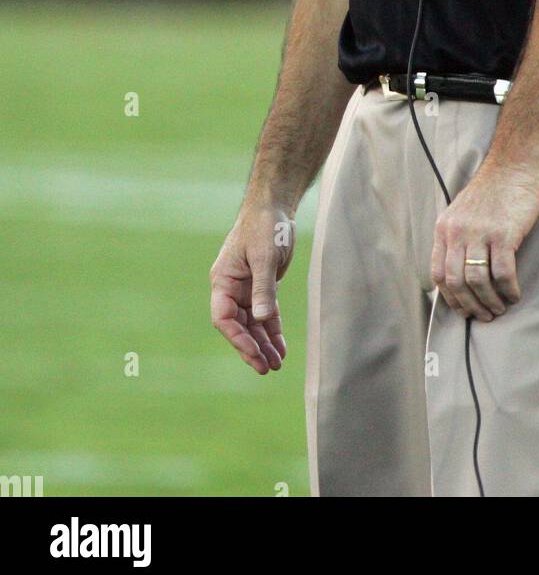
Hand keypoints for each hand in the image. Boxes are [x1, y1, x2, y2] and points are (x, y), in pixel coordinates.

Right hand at [210, 204, 293, 374]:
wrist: (275, 206)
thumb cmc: (264, 226)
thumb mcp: (264, 258)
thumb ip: (263, 289)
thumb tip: (261, 319)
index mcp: (223, 280)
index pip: (225, 318)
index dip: (238, 338)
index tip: (254, 353)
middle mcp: (231, 287)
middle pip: (239, 325)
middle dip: (252, 347)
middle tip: (266, 369)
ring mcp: (246, 287)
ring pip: (253, 323)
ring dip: (263, 343)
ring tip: (276, 364)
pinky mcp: (263, 285)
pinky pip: (265, 313)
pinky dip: (272, 330)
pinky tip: (280, 348)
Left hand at [430, 164, 538, 320]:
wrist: (512, 167)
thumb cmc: (490, 193)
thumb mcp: (460, 213)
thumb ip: (455, 239)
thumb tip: (457, 275)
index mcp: (444, 229)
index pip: (438, 274)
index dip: (450, 298)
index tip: (463, 309)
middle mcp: (457, 232)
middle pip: (457, 282)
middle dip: (470, 305)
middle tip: (484, 316)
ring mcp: (480, 233)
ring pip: (478, 281)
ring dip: (489, 301)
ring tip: (499, 309)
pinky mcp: (504, 234)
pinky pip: (502, 273)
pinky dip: (508, 290)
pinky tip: (514, 295)